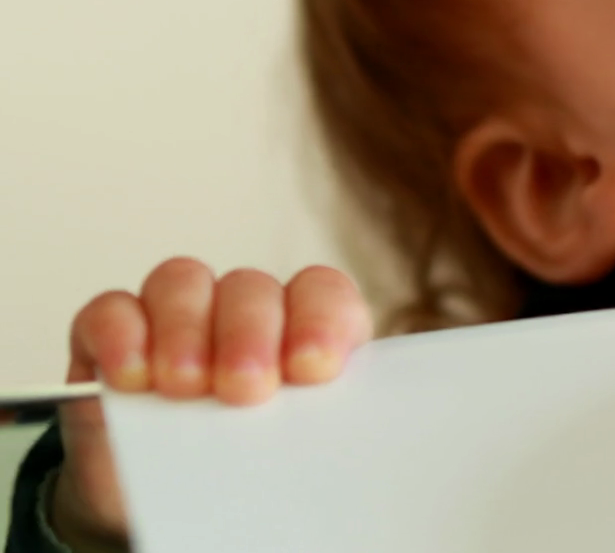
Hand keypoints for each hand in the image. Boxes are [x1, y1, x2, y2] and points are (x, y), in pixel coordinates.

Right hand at [52, 260, 370, 545]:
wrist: (161, 511)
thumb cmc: (242, 480)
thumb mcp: (283, 463)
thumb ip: (306, 436)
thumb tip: (325, 443)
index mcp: (301, 335)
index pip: (323, 295)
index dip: (322, 320)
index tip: (315, 367)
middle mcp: (241, 316)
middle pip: (251, 289)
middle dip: (250, 335)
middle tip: (245, 389)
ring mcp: (173, 318)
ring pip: (182, 284)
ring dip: (185, 331)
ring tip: (184, 388)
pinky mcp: (108, 336)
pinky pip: (112, 311)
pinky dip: (121, 338)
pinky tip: (130, 378)